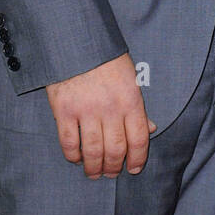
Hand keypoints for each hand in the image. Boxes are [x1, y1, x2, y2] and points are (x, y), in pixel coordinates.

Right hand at [46, 53, 154, 177]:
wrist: (77, 41)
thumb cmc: (106, 59)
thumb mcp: (131, 77)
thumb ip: (138, 106)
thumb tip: (149, 129)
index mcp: (130, 99)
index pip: (139, 139)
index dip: (138, 159)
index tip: (134, 169)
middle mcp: (110, 108)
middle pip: (115, 150)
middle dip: (114, 167)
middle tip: (112, 173)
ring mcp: (86, 110)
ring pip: (92, 151)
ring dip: (94, 167)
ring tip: (94, 173)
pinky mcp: (64, 110)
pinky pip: (69, 142)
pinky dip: (73, 156)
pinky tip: (76, 159)